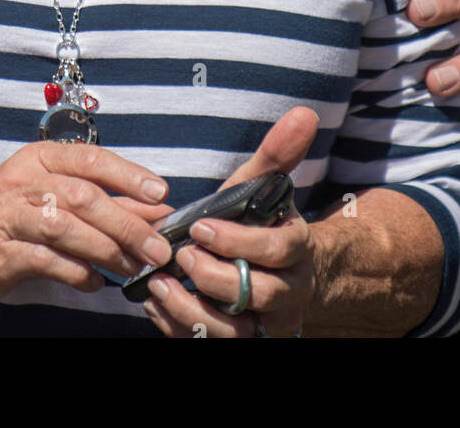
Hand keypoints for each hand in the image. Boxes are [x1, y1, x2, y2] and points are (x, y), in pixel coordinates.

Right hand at [0, 143, 173, 304]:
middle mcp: (24, 183)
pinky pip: (47, 262)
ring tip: (133, 266)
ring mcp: (9, 218)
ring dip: (108, 250)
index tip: (160, 193)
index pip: (91, 158)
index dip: (129, 175)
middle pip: (85, 197)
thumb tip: (153, 207)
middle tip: (157, 244)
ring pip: (68, 229)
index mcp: (39, 160)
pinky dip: (77, 273)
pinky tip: (95, 282)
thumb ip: (97, 197)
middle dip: (128, 222)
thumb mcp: (43, 190)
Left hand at [142, 106, 318, 338]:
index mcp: (298, 249)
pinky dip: (179, 326)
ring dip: (191, 309)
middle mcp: (290, 292)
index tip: (201, 227)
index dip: (239, 240)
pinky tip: (156, 303)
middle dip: (214, 276)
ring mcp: (267, 325)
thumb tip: (303, 113)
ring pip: (235, 331)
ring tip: (158, 284)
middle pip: (258, 294)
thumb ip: (277, 154)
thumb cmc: (262, 222)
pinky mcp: (243, 344)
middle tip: (179, 257)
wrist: (280, 272)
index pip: (277, 249)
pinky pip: (212, 345)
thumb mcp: (264, 188)